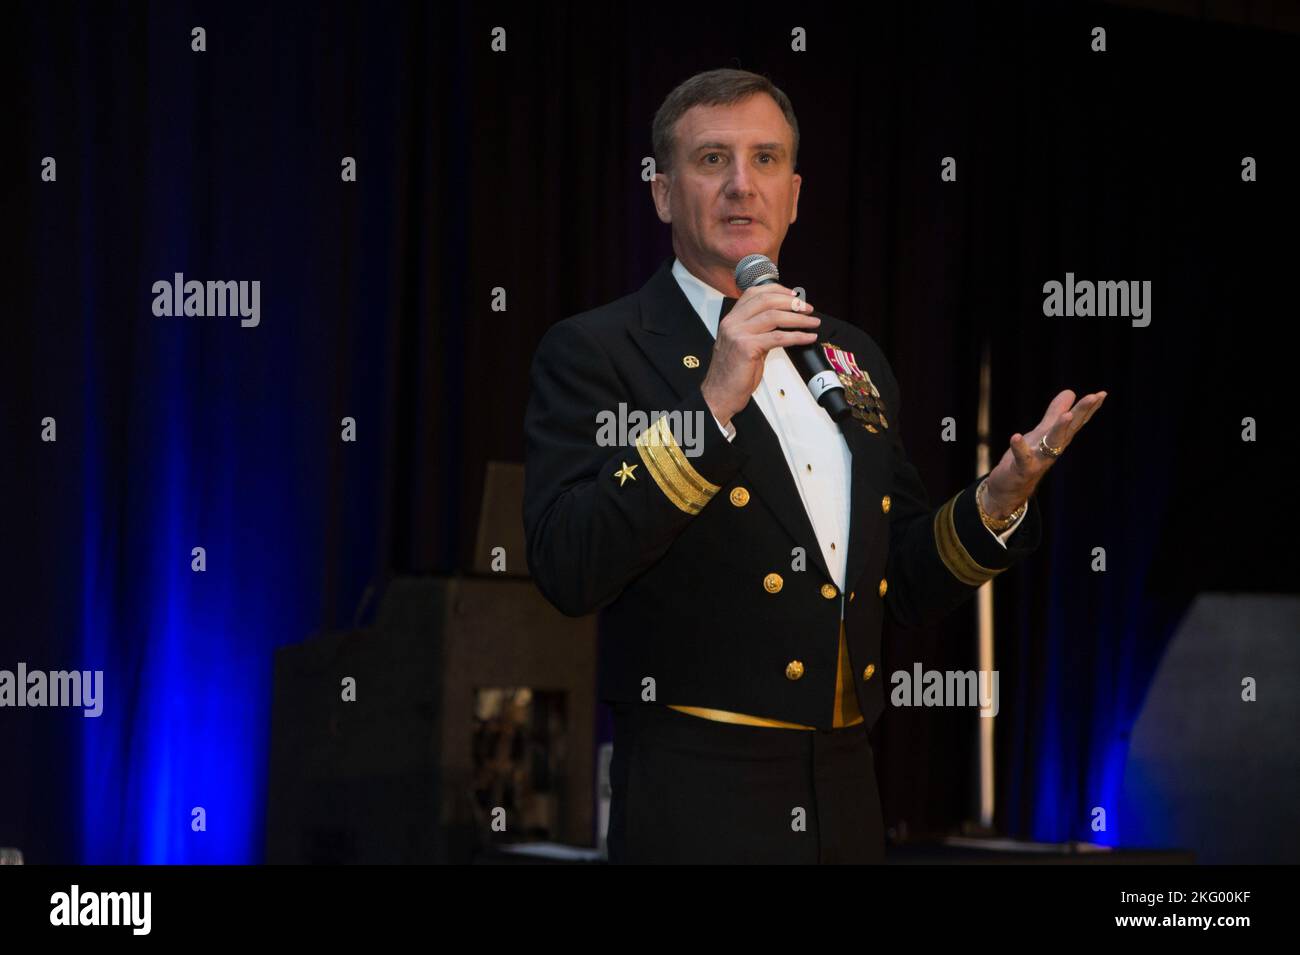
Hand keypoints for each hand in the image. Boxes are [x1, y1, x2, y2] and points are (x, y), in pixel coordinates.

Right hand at [700, 284, 820, 425]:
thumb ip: (758, 330)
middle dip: (791, 302)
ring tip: (812, 322)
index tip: (794, 295)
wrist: (719, 394)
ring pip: (774, 316)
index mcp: (731, 319)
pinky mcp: (746, 347)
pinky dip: (796, 336)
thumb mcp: (743, 344)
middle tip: (808, 309)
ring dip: (798, 318)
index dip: (777, 290)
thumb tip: (782, 322)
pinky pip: (778, 337)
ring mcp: (738, 334)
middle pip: (766, 301)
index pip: (754, 293)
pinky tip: (807, 337)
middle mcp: (732, 322)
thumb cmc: (732, 373)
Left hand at [983, 389, 1107, 517]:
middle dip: (1082, 412)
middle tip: (1094, 396)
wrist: (1011, 488)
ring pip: (1053, 443)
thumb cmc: (1028, 458)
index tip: (1102, 393)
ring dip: (1060, 429)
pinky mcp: (1022, 469)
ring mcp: (1039, 459)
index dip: (1089, 408)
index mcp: (1059, 439)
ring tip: (1067, 415)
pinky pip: (1022, 458)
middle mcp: (1053, 449)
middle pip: (1070, 428)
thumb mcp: (1042, 433)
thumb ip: (1055, 413)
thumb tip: (1070, 392)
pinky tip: (1015, 436)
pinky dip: (1019, 448)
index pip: (1077, 421)